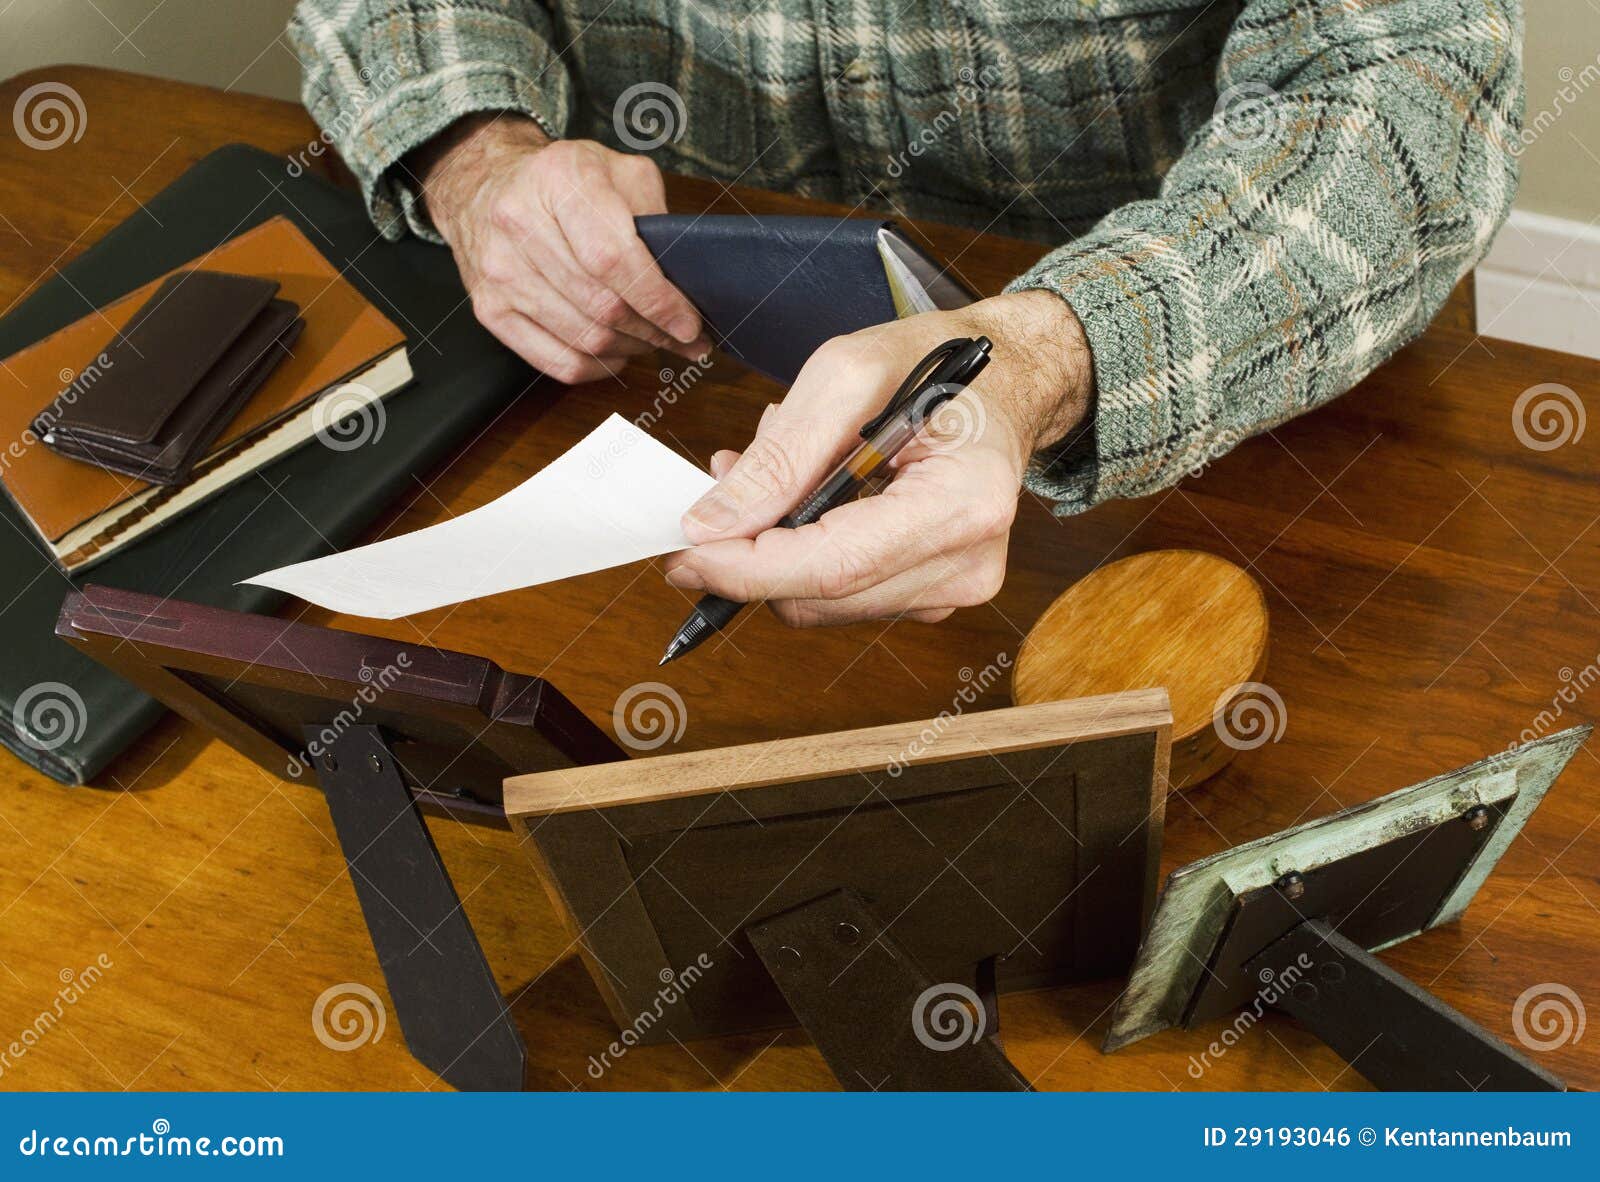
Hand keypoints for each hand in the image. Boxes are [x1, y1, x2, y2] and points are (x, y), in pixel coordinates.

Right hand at [414, 115, 708, 382]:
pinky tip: (617, 352)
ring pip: (585, 339)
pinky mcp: (489, 309)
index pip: (613, 258)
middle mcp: (520, 222)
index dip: (658, 300)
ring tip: (653, 340)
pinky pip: (557, 361)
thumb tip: (687, 285)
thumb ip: (655, 220)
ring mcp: (500, 271)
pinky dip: (599, 367)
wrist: (483, 187)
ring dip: (631, 348)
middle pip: (603, 305)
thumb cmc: (563, 183)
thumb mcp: (617, 172)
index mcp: (560, 179)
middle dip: (654, 330)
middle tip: (681, 335)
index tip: (688, 322)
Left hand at [661, 291, 1092, 626]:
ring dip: (778, 547)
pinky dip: (805, 552)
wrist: (1006, 379)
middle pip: (818, 596)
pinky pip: (839, 595)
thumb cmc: (938, 363)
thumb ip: (780, 456)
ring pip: (818, 604)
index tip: (680, 552)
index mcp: (962, 505)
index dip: (744, 568)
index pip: (832, 566)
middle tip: (731, 473)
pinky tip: (817, 494)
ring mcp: (954, 588)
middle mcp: (967, 563)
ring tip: (790, 467)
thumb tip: (711, 526)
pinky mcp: (933, 595)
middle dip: (752, 548)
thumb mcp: (847, 374)